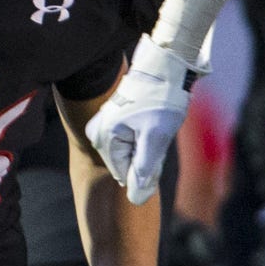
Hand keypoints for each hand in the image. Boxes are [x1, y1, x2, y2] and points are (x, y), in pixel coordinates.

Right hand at [86, 37, 198, 205]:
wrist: (167, 64)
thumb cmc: (161, 99)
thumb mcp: (155, 139)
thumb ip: (144, 172)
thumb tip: (136, 201)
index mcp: (103, 138)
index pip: (126, 175)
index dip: (148, 166)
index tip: (157, 142)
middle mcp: (97, 132)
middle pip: (128, 164)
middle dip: (147, 155)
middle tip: (158, 130)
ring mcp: (104, 125)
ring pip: (132, 152)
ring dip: (149, 145)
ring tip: (156, 122)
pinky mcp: (114, 119)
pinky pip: (132, 140)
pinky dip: (147, 135)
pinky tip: (153, 118)